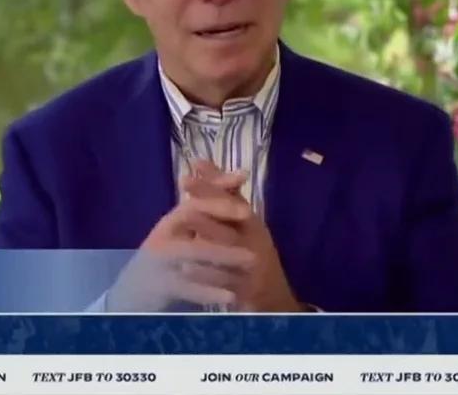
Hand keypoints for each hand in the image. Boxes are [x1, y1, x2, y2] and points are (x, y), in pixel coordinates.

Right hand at [105, 168, 253, 311]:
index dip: (217, 186)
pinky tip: (231, 296)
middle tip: (248, 213)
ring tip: (253, 259)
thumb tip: (225, 175)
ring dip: (224, 254)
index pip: (195, 195)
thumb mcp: (183, 232)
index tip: (241, 177)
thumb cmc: (166, 259)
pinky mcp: (161, 286)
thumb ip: (203, 208)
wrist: (135, 294)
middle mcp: (163, 235)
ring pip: (194, 252)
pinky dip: (209, 292)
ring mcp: (160, 260)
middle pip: (191, 215)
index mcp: (172, 221)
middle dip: (221, 211)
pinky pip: (188, 288)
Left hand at [183, 160, 302, 312]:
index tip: (185, 179)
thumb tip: (199, 162)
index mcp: (252, 222)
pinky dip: (206, 278)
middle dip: (207, 215)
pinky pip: (225, 283)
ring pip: (228, 253)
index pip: (231, 201)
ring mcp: (252, 267)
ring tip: (185, 234)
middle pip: (230, 225)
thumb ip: (221, 192)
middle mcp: (255, 241)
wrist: (273, 296)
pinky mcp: (246, 291)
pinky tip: (186, 271)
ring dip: (207, 243)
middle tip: (184, 205)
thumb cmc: (252, 250)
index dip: (209, 190)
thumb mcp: (242, 220)